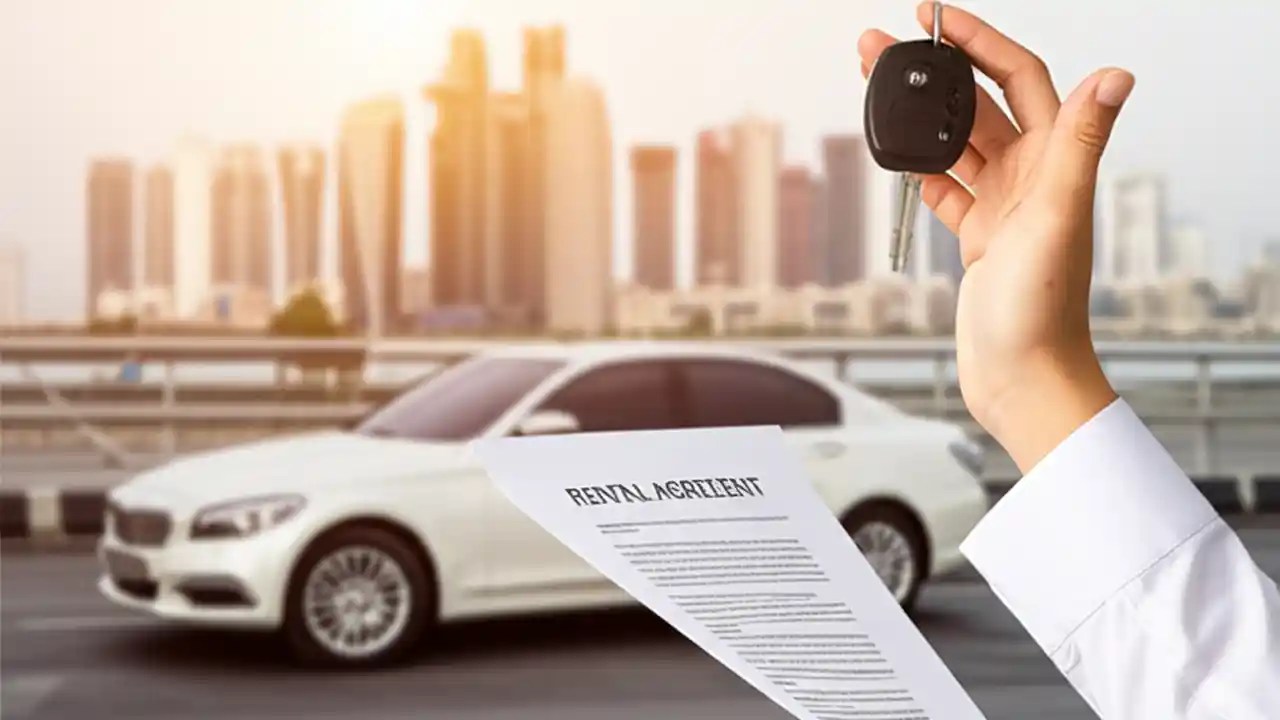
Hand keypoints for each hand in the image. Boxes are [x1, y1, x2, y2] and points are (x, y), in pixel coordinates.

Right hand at [859, 4, 1131, 470]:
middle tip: (880, 46)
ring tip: (874, 85)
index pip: (1018, 77)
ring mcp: (1004, 207)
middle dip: (930, 72)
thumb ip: (1080, 144)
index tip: (934, 18)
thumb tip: (1115, 75)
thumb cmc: (1043, 311)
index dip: (978, 42)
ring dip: (918, 114)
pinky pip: (947, 187)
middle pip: (975, 104)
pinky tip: (899, 154)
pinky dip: (922, 167)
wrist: (1023, 379)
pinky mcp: (980, 237)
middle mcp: (1032, 177)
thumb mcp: (1055, 217)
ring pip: (955, 143)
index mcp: (1055, 162)